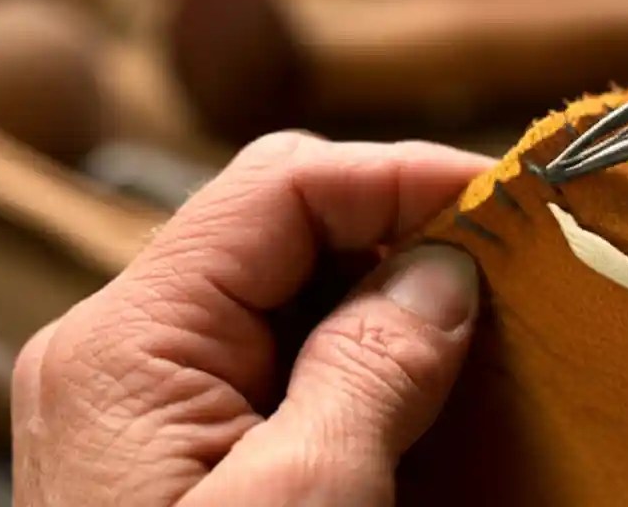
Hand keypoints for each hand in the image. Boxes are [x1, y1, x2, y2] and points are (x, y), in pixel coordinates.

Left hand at [12, 132, 491, 505]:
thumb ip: (372, 367)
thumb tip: (443, 269)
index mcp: (127, 342)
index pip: (277, 189)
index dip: (396, 177)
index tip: (502, 204)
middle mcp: (122, 351)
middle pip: (278, 229)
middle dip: (397, 232)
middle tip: (504, 271)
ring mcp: (146, 401)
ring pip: (285, 292)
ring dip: (385, 295)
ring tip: (477, 325)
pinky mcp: (178, 449)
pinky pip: (277, 359)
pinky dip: (357, 354)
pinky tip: (418, 385)